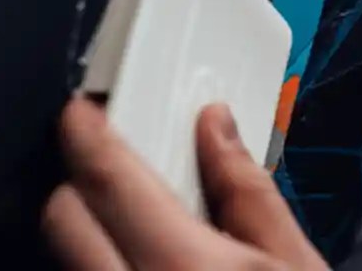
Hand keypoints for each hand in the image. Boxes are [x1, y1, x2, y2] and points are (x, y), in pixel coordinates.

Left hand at [43, 98, 327, 269]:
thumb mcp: (299, 265)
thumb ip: (250, 194)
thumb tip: (216, 126)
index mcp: (185, 267)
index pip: (106, 180)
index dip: (88, 131)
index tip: (84, 108)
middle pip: (63, 220)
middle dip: (85, 183)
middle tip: (127, 170)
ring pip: (70, 257)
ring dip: (96, 230)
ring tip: (148, 225)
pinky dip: (110, 261)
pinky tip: (151, 261)